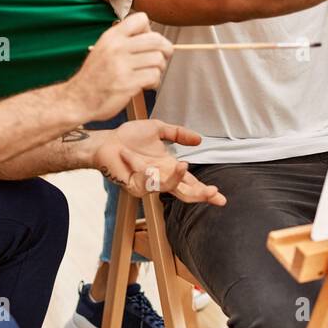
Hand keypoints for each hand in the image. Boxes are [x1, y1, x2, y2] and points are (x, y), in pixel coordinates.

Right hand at [68, 12, 172, 121]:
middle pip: (157, 40)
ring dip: (159, 69)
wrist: (78, 99)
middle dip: (164, 51)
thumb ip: (125, 40)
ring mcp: (122, 65)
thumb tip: (152, 37)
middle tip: (160, 59)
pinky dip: (155, 81)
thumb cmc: (94, 76)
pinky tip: (146, 85)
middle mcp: (117, 48)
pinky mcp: (128, 83)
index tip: (147, 43)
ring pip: (158, 59)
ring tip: (150, 74)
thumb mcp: (104, 48)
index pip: (141, 19)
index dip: (150, 30)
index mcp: (112, 36)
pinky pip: (154, 76)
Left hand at [93, 119, 226, 205]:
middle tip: (213, 194)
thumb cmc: (129, 136)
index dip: (205, 191)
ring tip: (185, 166)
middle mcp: (161, 179)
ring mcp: (149, 185)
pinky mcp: (135, 187)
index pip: (191, 183)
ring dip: (177, 178)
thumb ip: (179, 134)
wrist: (107, 140)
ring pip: (169, 188)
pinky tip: (139, 158)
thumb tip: (200, 140)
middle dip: (200, 195)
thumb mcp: (159, 129)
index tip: (221, 197)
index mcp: (169, 168)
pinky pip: (146, 179)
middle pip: (185, 193)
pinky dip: (143, 166)